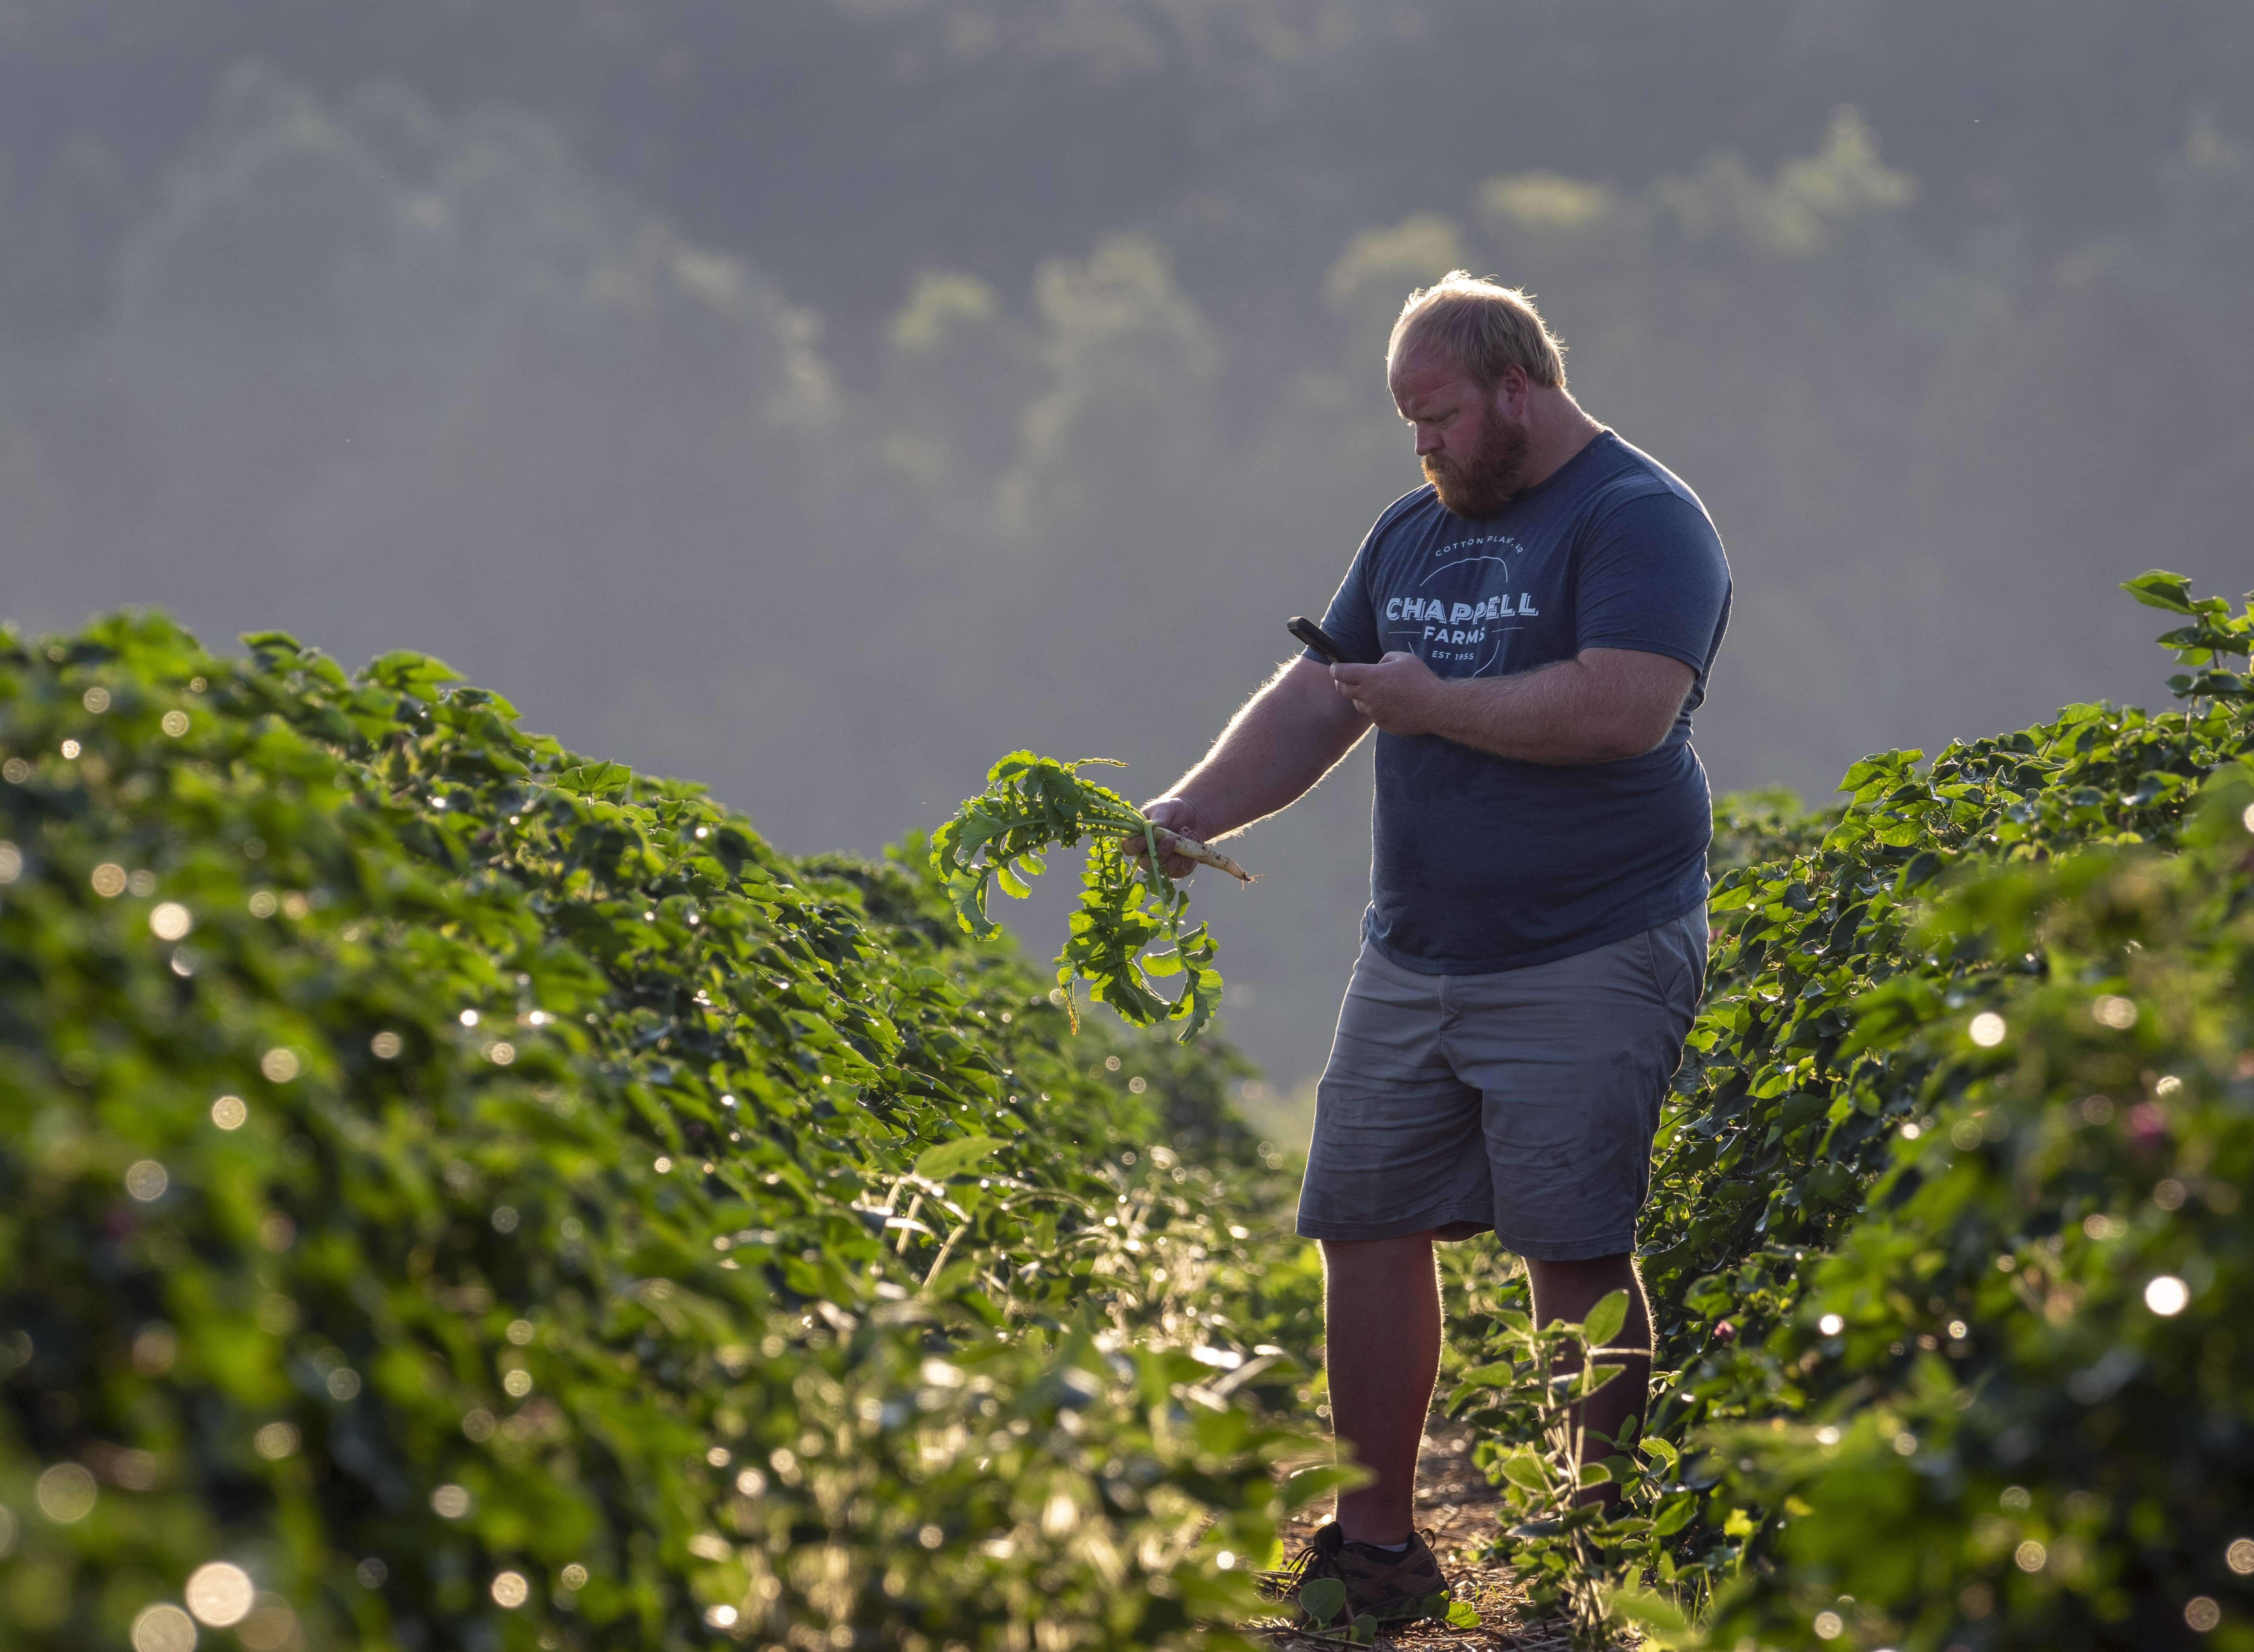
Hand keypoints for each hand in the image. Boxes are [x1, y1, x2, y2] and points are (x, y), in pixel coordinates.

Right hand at [1125, 795, 1206, 879]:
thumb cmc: (1171, 810)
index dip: (1134, 847)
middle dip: (1159, 853)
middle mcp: (1147, 854)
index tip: (1144, 839)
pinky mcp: (1177, 868)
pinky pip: (1181, 871)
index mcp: (1138, 838)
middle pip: (1146, 864)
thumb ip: (1158, 819)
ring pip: (1164, 869)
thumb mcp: (1162, 809)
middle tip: (1170, 840)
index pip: (1129, 848)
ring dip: (1177, 854)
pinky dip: (1188, 859)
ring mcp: (1162, 863)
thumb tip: (1155, 828)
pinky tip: (1191, 842)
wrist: (1192, 813)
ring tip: (1184, 833)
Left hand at [1330, 651, 1444, 735]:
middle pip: (1343, 690)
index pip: (1341, 673)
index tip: (1335, 666)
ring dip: (1360, 696)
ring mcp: (1374, 712)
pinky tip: (1389, 703)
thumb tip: (1377, 666)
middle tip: (1344, 678)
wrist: (1436, 707)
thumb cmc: (1421, 680)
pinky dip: (1375, 708)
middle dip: (1340, 683)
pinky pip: (1373, 714)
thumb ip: (1385, 659)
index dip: (1335, 668)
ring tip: (1373, 690)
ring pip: (1358, 704)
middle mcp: (1368, 696)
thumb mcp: (1403, 658)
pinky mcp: (1382, 724)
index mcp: (1370, 678)